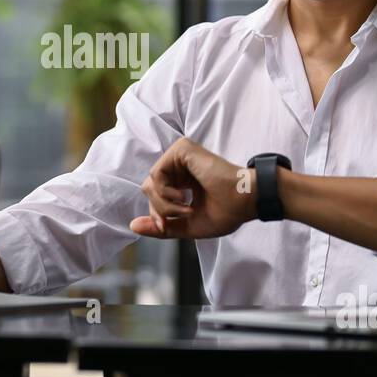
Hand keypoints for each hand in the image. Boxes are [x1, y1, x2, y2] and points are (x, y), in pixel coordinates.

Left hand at [131, 137, 256, 239]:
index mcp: (184, 180)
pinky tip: (182, 197)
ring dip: (164, 203)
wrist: (244, 201)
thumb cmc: (226, 212)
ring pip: (150, 183)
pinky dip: (164, 192)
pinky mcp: (181, 150)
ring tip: (185, 209)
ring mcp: (180, 156)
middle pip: (149, 189)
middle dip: (159, 209)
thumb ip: (162, 226)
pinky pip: (156, 173)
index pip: (156, 196)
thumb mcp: (187, 225)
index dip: (157, 214)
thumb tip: (133, 226)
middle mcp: (180, 166)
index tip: (167, 226)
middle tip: (178, 217)